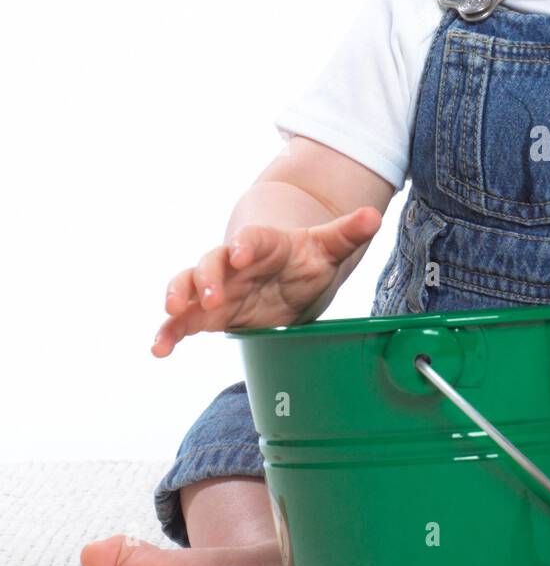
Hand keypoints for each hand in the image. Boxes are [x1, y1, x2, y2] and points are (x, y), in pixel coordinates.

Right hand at [151, 205, 381, 356]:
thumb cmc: (304, 258)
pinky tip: (159, 350)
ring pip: (189, 285)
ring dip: (179, 296)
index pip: (252, 240)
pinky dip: (168, 333)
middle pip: (212, 261)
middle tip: (212, 294)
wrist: (284, 272)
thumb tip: (373, 216)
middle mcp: (233, 263)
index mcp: (263, 244)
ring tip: (173, 313)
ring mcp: (218, 286)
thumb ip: (347, 233)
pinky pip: (182, 321)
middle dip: (209, 276)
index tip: (240, 251)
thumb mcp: (328, 247)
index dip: (245, 244)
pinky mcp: (208, 312)